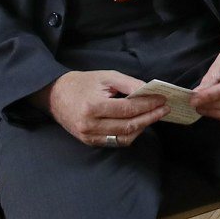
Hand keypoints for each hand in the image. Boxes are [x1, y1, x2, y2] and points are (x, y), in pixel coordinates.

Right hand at [33, 70, 168, 146]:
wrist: (55, 96)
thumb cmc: (82, 83)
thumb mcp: (106, 77)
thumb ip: (129, 84)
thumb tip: (150, 92)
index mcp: (93, 107)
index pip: (128, 109)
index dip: (148, 105)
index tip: (162, 100)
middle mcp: (90, 125)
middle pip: (128, 126)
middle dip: (150, 117)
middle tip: (164, 109)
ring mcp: (88, 137)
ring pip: (124, 137)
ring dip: (142, 127)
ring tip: (154, 115)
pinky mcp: (89, 142)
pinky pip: (115, 141)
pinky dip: (130, 134)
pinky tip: (140, 123)